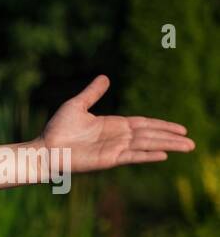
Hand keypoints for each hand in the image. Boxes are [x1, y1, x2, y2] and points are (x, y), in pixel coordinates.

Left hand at [37, 75, 194, 172]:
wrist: (44, 148)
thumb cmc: (56, 130)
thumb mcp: (77, 105)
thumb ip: (93, 93)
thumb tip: (105, 77)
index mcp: (113, 125)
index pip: (144, 124)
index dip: (162, 125)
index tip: (180, 128)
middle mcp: (117, 137)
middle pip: (151, 135)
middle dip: (171, 137)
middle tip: (192, 142)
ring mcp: (114, 148)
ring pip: (147, 145)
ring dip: (167, 146)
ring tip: (187, 147)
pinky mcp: (108, 159)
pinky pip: (132, 155)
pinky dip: (147, 155)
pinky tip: (163, 155)